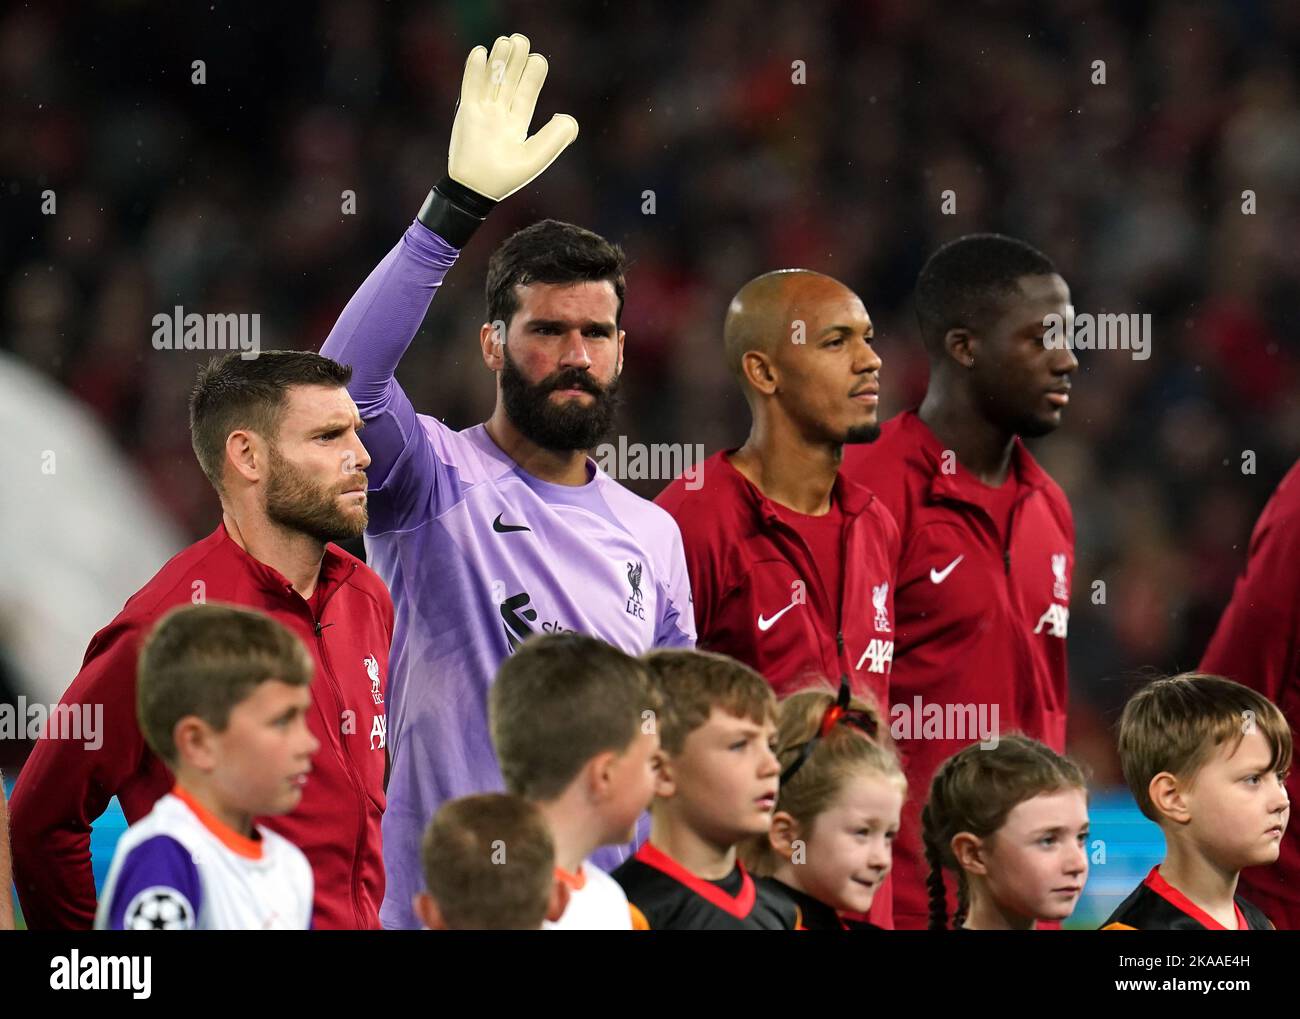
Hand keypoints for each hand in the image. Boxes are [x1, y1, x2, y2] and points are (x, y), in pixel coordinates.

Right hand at [448, 33, 578, 200]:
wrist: (477, 189)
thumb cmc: (506, 177)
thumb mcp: (537, 156)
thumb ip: (556, 137)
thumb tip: (569, 117)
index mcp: (517, 124)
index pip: (526, 93)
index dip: (532, 76)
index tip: (538, 59)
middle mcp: (500, 115)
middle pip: (509, 82)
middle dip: (515, 62)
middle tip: (521, 40)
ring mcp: (482, 112)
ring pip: (491, 80)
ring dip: (498, 61)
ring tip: (506, 41)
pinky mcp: (466, 113)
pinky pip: (470, 87)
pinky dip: (474, 70)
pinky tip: (481, 53)